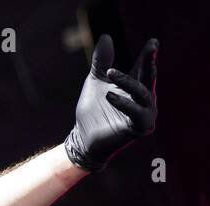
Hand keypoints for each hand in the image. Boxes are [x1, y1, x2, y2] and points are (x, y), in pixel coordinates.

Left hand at [64, 34, 157, 171]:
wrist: (83, 138)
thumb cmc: (92, 110)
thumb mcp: (96, 81)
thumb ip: (101, 61)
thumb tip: (106, 36)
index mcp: (135, 87)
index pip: (144, 68)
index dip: (148, 55)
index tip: (153, 42)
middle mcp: (144, 99)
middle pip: (149, 77)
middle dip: (149, 62)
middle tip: (152, 47)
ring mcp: (145, 113)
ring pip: (142, 93)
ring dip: (127, 81)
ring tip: (110, 72)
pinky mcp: (140, 127)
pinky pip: (136, 112)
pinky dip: (123, 103)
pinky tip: (109, 95)